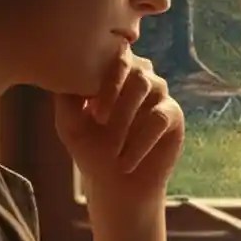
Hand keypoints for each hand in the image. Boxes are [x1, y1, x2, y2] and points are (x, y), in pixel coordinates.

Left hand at [53, 50, 183, 206]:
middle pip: (130, 65)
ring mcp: (158, 94)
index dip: (98, 76)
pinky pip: (159, 118)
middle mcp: (139, 76)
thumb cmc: (92, 150)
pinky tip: (125, 162)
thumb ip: (66, 96)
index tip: (86, 106)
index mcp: (113, 73)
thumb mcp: (70, 123)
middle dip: (112, 92)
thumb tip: (68, 70)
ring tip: (112, 146)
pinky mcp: (174, 115)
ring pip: (146, 85)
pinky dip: (140, 141)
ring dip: (124, 115)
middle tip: (97, 120)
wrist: (118, 185)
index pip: (109, 56)